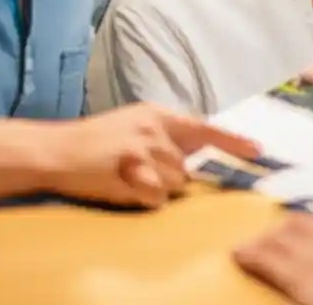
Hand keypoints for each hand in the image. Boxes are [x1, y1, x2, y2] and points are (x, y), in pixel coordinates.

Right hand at [46, 103, 259, 208]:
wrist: (54, 151)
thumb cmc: (93, 145)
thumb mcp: (132, 128)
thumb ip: (163, 140)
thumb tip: (190, 164)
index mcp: (157, 115)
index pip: (204, 128)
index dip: (232, 142)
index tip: (257, 151)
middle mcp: (155, 126)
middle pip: (185, 171)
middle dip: (166, 180)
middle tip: (134, 173)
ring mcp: (144, 144)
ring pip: (173, 186)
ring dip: (153, 190)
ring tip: (124, 178)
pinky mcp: (131, 164)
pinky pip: (155, 197)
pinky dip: (140, 199)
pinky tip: (119, 186)